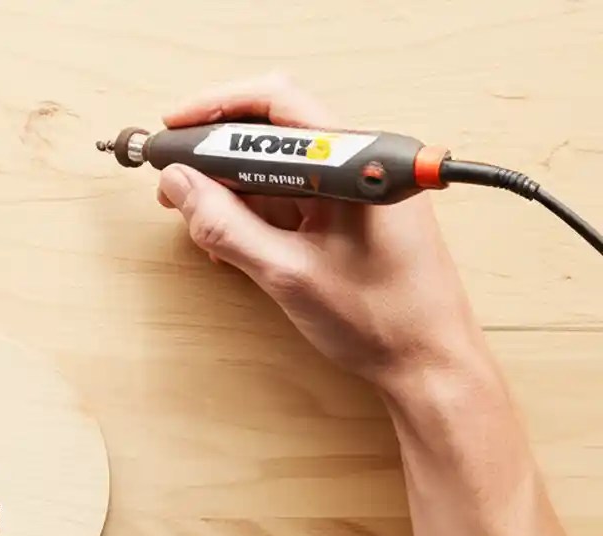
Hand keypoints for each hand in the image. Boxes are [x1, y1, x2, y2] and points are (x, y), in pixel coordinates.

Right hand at [157, 74, 491, 390]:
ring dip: (232, 185)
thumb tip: (179, 185)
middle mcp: (360, 163)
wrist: (430, 363)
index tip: (174, 130)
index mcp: (355, 162)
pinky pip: (294, 194)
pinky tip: (231, 238)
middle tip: (174, 178)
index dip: (215, 109)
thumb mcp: (287, 273)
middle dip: (215, 152)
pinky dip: (256, 209)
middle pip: (273, 131)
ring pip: (278, 165)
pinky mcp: (352, 213)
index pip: (276, 105)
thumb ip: (226, 226)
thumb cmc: (382, 320)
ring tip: (197, 215)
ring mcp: (357, 188)